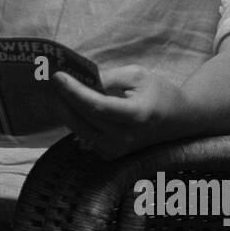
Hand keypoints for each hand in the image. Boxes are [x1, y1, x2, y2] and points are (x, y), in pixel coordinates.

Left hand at [50, 65, 191, 158]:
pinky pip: (85, 136)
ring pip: (80, 129)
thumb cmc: (159, 93)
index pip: (97, 106)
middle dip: (64, 98)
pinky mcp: (111, 155)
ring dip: (65, 110)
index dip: (74, 92)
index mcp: (137, 116)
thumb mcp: (138, 75)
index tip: (57, 76)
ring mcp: (118, 150)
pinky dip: (74, 120)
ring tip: (55, 91)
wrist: (180, 120)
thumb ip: (109, 77)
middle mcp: (126, 139)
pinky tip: (66, 105)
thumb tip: (80, 79)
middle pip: (84, 119)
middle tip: (50, 80)